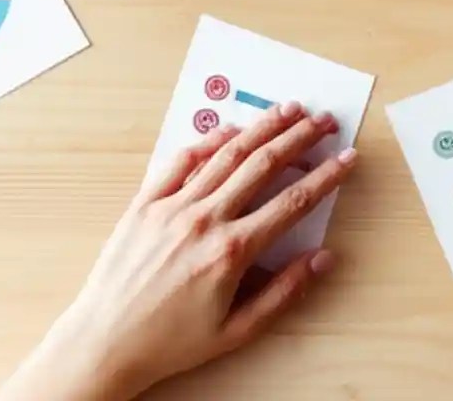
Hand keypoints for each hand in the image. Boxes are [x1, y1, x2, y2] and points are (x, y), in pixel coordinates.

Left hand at [0, 102, 354, 400]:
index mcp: (232, 252)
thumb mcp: (237, 330)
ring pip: (226, 154)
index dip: (326, 176)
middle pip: (263, 165)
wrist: (106, 341)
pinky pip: (181, 161)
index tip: (346, 158)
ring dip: (262, 128)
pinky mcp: (145, 203)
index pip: (293, 202)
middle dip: (300, 138)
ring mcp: (172, 206)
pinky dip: (210, 140)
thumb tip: (323, 260)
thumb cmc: (171, 342)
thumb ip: (285, 291)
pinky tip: (231, 130)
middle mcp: (204, 220)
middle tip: (324, 121)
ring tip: (288, 110)